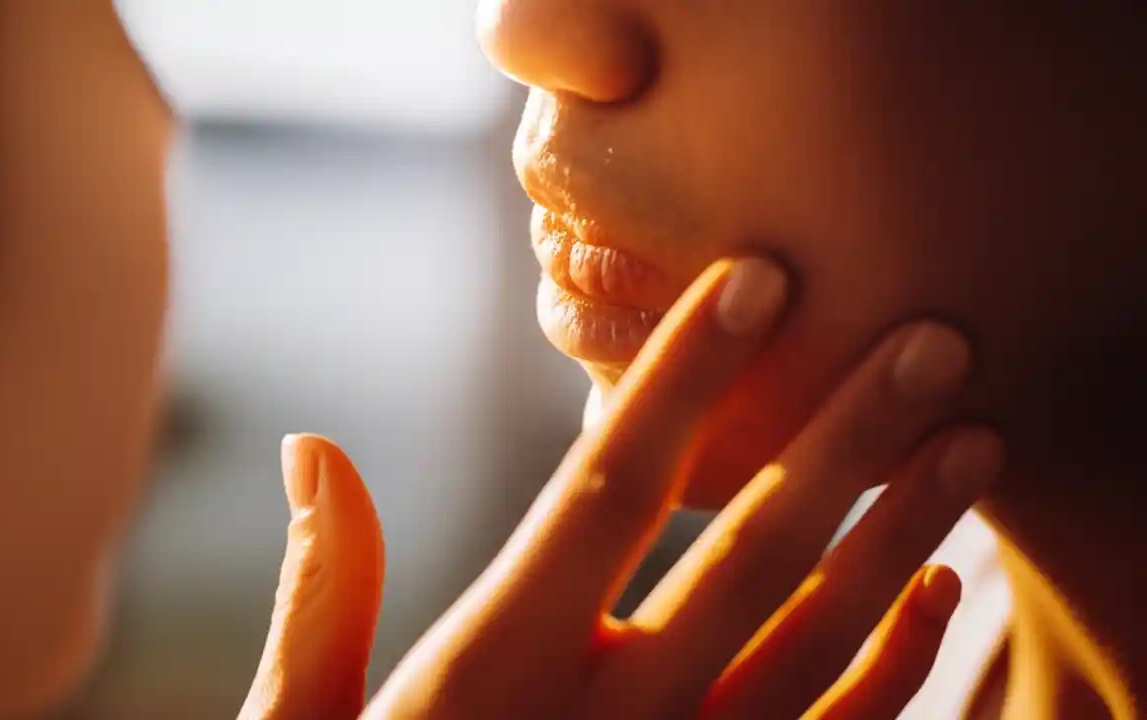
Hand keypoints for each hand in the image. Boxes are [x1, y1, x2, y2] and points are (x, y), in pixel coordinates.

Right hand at [242, 258, 1003, 718]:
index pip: (606, 490)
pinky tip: (940, 588)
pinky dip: (901, 668)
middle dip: (847, 438)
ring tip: (973, 440)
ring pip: (818, 642)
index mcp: (495, 667)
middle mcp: (607, 718)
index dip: (683, 379)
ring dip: (902, 537)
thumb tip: (310, 448)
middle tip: (935, 340)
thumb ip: (318, 598)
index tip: (760, 278)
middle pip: (750, 554)